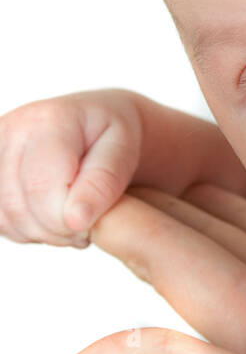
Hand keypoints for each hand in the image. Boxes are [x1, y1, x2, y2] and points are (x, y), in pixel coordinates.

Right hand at [0, 88, 142, 244]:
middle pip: (19, 208)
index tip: (91, 221)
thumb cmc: (112, 136)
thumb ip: (103, 182)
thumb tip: (75, 218)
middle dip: (57, 229)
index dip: (68, 221)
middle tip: (86, 224)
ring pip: (5, 218)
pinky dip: (25, 228)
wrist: (94, 125)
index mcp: (49, 121)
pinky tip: (50, 216)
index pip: (42, 188)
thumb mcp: (125, 152)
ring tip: (71, 218)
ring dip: (41, 232)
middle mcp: (12, 130)